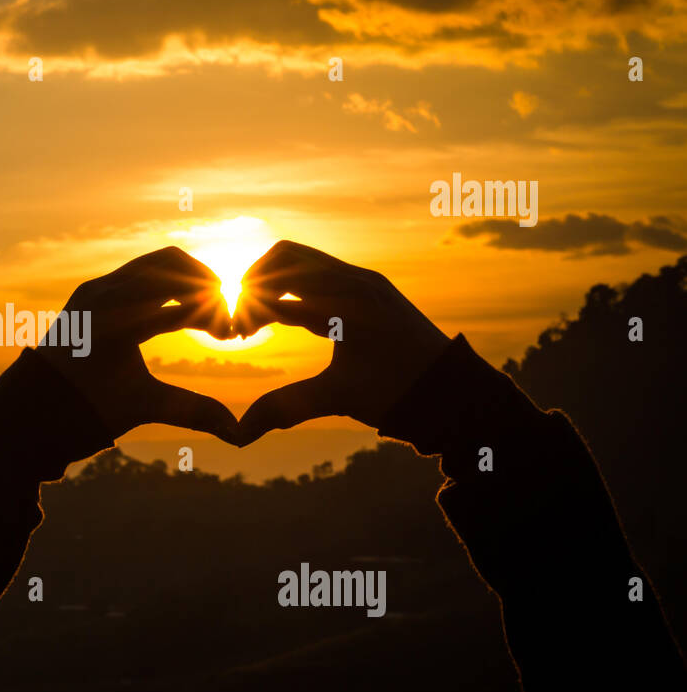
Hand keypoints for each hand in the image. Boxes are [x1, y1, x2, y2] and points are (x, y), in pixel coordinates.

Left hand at [35, 246, 240, 443]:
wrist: (29, 410)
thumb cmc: (84, 410)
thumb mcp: (142, 406)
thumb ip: (193, 410)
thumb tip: (239, 434)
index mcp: (116, 321)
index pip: (181, 301)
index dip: (214, 315)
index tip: (233, 335)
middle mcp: (103, 295)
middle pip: (172, 265)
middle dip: (204, 286)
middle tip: (224, 315)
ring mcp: (93, 289)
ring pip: (153, 264)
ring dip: (184, 280)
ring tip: (207, 311)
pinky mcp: (89, 293)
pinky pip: (135, 273)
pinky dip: (162, 282)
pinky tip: (179, 308)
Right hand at [233, 240, 451, 442]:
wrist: (457, 391)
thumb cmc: (401, 392)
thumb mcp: (338, 397)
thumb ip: (284, 407)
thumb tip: (238, 434)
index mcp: (344, 298)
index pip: (276, 283)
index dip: (246, 308)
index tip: (233, 336)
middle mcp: (355, 280)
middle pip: (285, 257)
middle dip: (254, 284)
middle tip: (240, 322)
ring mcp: (365, 283)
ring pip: (304, 263)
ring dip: (275, 284)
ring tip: (257, 322)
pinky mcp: (372, 292)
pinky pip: (322, 275)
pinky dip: (296, 290)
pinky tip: (286, 319)